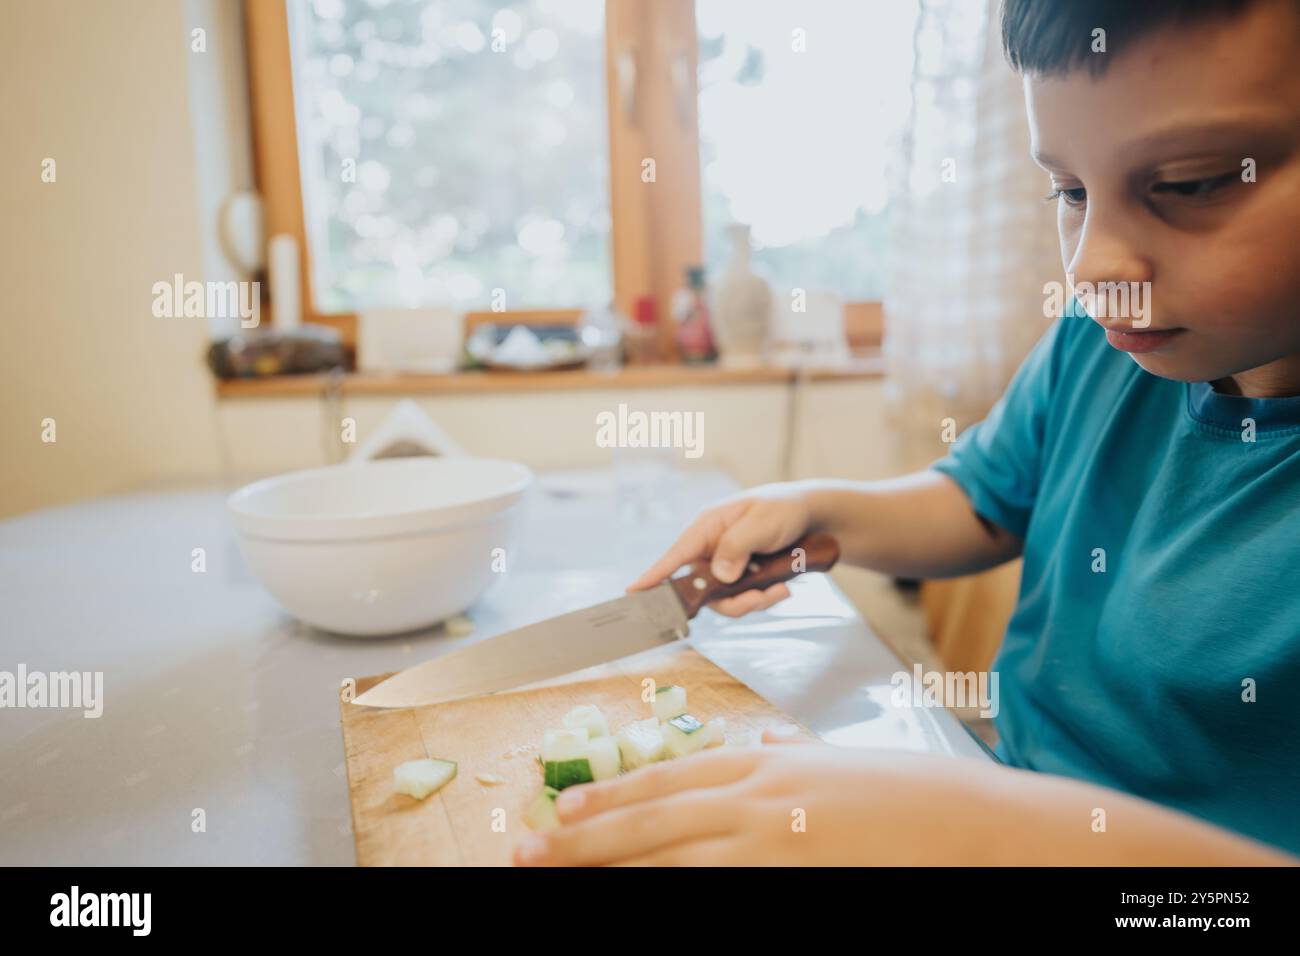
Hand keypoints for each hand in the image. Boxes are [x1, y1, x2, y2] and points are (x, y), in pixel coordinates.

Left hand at [512, 733, 992, 865]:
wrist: (971, 824)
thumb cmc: (911, 795)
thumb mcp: (841, 760)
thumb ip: (796, 752)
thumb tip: (768, 744)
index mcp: (766, 767)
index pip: (669, 779)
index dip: (611, 797)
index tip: (565, 810)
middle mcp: (757, 801)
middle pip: (651, 821)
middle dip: (583, 838)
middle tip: (527, 849)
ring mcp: (771, 844)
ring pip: (667, 860)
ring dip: (609, 869)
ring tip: (557, 872)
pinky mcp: (791, 879)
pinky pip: (713, 893)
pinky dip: (672, 895)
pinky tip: (641, 899)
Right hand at [627, 484, 813, 616]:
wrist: (813, 516)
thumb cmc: (784, 508)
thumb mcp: (762, 522)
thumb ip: (737, 546)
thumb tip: (719, 576)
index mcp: (708, 526)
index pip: (675, 554)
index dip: (654, 575)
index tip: (632, 592)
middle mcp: (711, 548)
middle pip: (700, 588)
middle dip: (731, 600)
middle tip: (758, 598)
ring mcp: (725, 565)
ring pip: (723, 599)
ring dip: (752, 601)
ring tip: (780, 589)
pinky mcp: (740, 577)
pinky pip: (741, 599)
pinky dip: (762, 598)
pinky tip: (783, 588)